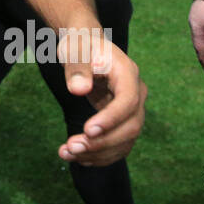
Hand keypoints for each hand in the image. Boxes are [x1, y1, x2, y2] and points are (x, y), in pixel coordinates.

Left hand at [57, 35, 146, 166]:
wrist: (86, 48)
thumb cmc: (80, 46)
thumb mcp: (75, 49)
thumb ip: (77, 67)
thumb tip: (78, 90)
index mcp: (128, 74)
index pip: (128, 101)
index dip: (111, 119)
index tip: (88, 130)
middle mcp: (136, 94)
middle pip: (130, 126)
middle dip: (102, 142)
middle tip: (72, 147)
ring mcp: (131, 110)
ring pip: (124, 140)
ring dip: (97, 153)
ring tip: (67, 153)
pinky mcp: (122, 122)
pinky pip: (118, 144)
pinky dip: (100, 155)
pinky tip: (78, 158)